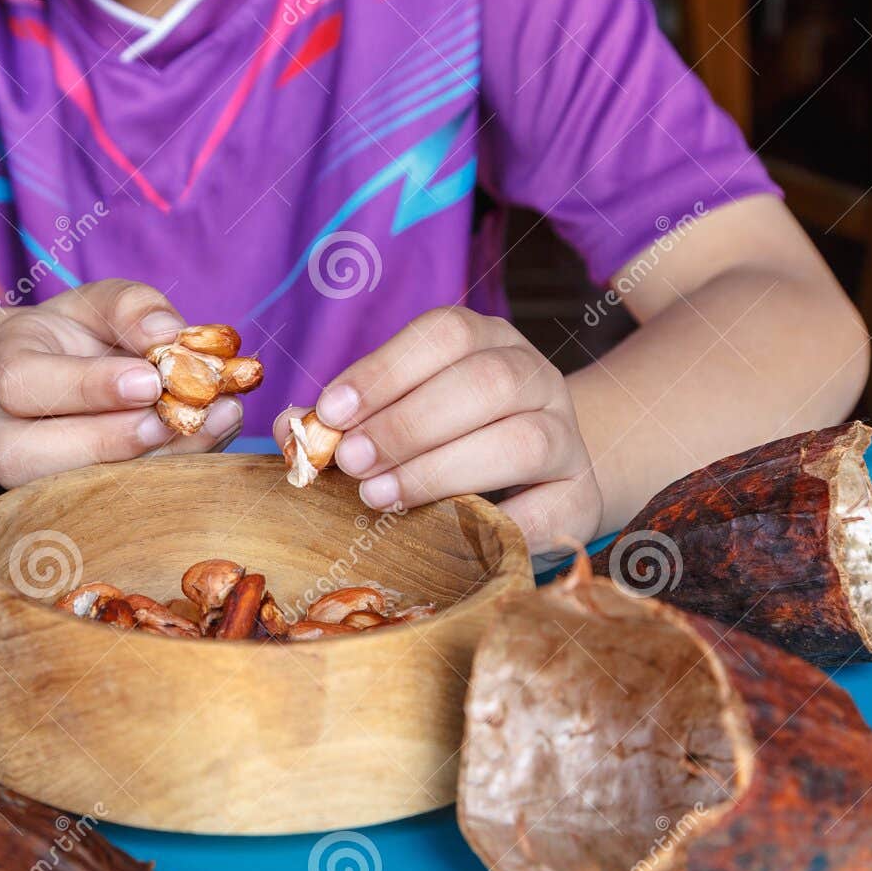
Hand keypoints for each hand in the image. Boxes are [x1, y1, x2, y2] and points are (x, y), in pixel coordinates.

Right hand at [0, 281, 244, 486]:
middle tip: (182, 414)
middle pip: (35, 454)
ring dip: (152, 461)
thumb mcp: (104, 303)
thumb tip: (166, 334)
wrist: (71, 380)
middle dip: (116, 440)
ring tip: (217, 419)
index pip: (22, 384)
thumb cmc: (86, 335)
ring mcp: (32, 482)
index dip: (88, 386)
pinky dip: (172, 472)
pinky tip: (215, 434)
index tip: (151, 379)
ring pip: (77, 489)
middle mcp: (4, 434)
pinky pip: (116, 505)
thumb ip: (131, 308)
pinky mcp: (73, 509)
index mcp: (4, 370)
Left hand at [274, 307, 601, 556]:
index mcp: (488, 342)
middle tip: (353, 461)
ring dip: (442, 469)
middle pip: (486, 383)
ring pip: (522, 440)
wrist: (539, 481)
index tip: (333, 411)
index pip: (446, 334)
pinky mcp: (580, 494)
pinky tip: (449, 536)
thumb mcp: (400, 415)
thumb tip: (291, 425)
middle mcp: (536, 377)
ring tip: (380, 497)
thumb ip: (347, 418)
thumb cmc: (450, 442)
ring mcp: (566, 435)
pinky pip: (548, 508)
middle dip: (408, 424)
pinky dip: (496, 524)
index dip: (386, 369)